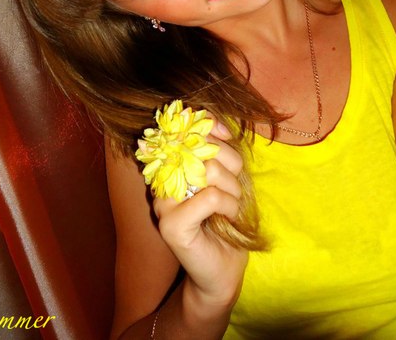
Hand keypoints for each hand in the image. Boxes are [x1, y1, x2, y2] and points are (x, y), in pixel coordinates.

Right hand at [152, 120, 247, 309]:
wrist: (224, 269)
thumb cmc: (225, 220)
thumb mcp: (226, 180)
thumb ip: (218, 153)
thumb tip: (218, 127)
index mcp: (170, 166)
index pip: (184, 131)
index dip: (209, 127)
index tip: (227, 135)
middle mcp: (160, 181)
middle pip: (202, 149)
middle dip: (230, 165)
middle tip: (235, 188)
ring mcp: (162, 204)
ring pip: (209, 172)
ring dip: (233, 189)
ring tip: (233, 205)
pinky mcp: (171, 226)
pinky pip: (210, 198)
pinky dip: (229, 205)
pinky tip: (229, 216)